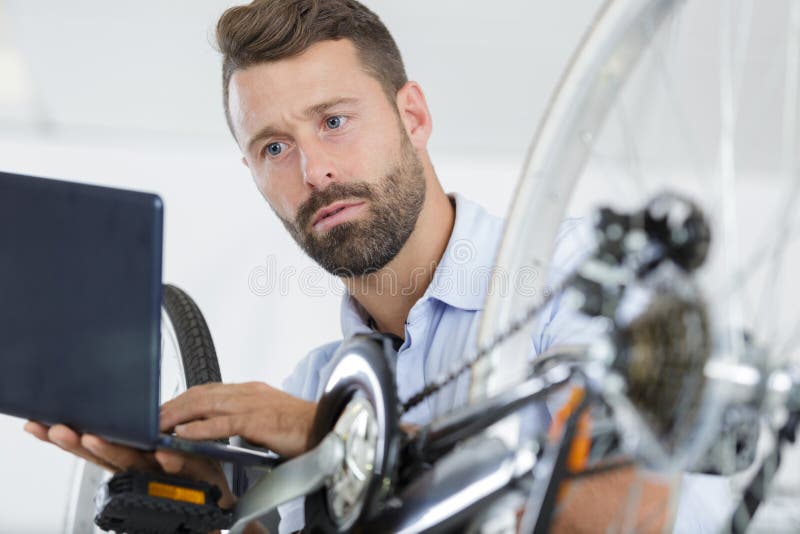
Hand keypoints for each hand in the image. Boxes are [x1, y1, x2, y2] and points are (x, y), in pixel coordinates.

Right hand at [23, 421, 234, 507]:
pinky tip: (163, 455)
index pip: (93, 444)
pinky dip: (170, 462)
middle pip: (103, 454)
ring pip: (134, 463)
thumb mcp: (156, 447)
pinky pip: (179, 468)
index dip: (67, 437)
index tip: (41, 424)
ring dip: (114, 450)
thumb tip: (113, 408)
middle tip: (59, 429)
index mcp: (131, 456)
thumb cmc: (187, 470)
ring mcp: (163, 473)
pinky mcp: (190, 475)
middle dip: (79, 442)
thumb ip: (137, 434)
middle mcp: (141, 466)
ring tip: (95, 437)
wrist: (220, 496)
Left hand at [159, 381, 316, 457]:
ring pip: (206, 405)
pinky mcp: (259, 421)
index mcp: (251, 391)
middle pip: (201, 394)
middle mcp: (249, 393)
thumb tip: (229, 430)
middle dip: (173, 405)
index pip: (208, 390)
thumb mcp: (268, 419)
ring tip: (158, 425)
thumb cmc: (303, 427)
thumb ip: (247, 420)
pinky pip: (223, 423)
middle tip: (150, 417)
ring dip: (179, 415)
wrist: (330, 427)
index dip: (182, 399)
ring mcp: (253, 405)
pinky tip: (184, 434)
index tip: (164, 410)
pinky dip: (200, 429)